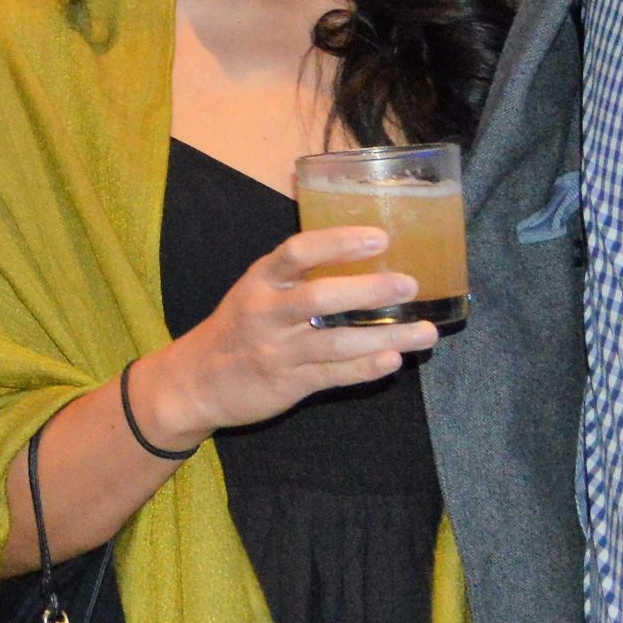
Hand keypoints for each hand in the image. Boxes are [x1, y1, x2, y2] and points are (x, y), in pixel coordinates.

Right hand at [138, 225, 437, 449]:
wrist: (195, 382)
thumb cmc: (238, 328)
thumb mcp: (255, 292)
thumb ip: (298, 278)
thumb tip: (365, 258)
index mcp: (260, 281)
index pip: (298, 252)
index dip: (339, 243)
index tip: (380, 238)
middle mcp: (266, 312)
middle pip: (320, 297)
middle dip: (369, 290)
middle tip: (410, 285)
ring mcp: (277, 351)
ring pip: (338, 341)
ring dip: (387, 336)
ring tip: (426, 332)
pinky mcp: (288, 384)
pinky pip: (335, 374)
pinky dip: (367, 367)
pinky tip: (393, 359)